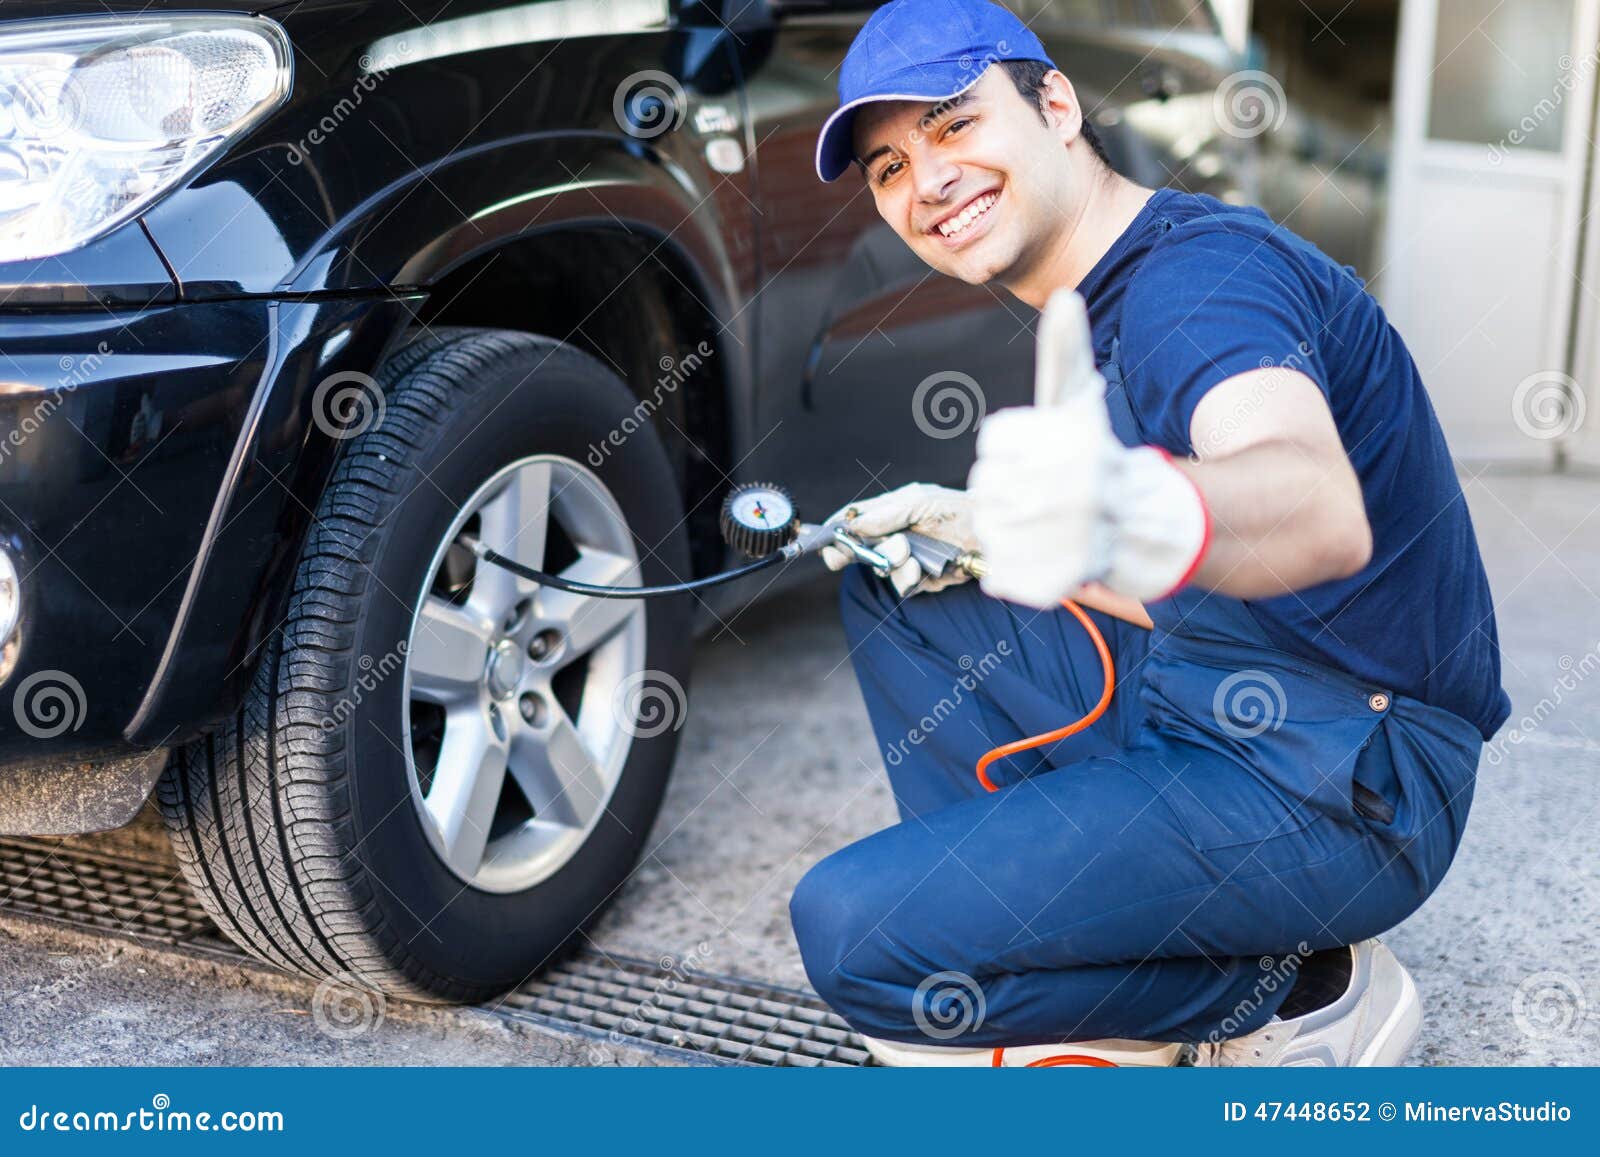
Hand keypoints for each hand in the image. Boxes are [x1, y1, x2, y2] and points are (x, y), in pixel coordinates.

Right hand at [820, 482, 976, 596]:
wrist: (994, 537)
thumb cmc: (960, 510)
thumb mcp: (921, 502)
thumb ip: (886, 512)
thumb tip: (854, 523)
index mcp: (890, 511)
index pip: (854, 520)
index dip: (837, 531)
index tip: (827, 541)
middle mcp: (895, 535)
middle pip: (860, 549)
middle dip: (862, 552)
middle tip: (863, 553)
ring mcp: (907, 558)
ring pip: (882, 570)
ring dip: (893, 564)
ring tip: (912, 556)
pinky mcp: (921, 580)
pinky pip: (903, 586)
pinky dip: (910, 579)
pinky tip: (924, 570)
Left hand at [966, 290, 1208, 607]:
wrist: (1160, 526)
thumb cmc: (1104, 457)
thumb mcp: (1082, 401)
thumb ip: (1065, 351)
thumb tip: (1065, 295)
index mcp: (1067, 439)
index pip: (992, 443)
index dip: (1014, 451)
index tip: (1045, 458)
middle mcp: (1068, 487)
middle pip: (985, 488)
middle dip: (1012, 491)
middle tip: (1050, 496)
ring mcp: (1064, 540)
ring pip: (989, 532)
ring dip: (1013, 531)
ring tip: (1051, 525)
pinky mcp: (1057, 583)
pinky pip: (1000, 576)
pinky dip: (1018, 570)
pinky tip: (1050, 555)